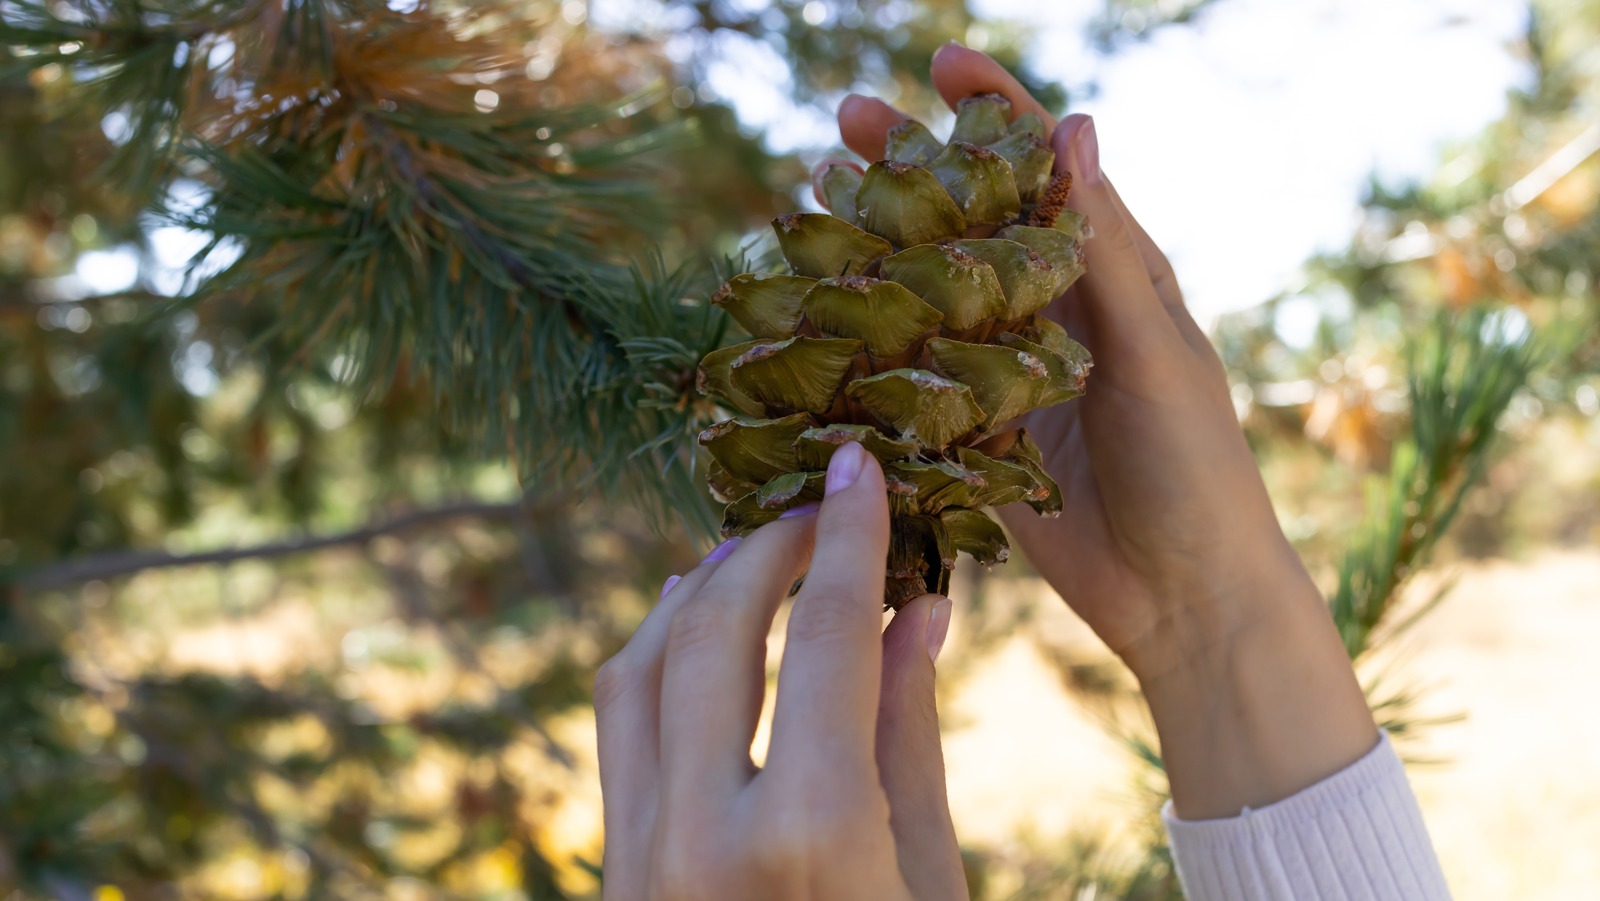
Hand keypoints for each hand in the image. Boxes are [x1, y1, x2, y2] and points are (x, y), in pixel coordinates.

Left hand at [595, 443, 966, 899]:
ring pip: (637, 674)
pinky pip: (617, 737)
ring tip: (747, 554)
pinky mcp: (613, 877)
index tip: (857, 468)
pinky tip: (689, 629)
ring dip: (694, 595)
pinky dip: (652, 661)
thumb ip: (908, 733)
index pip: (829, 639)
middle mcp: (704, 835)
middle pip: (714, 635)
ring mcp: (640, 858)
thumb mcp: (928, 876)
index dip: (848, 539)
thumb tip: (918, 608)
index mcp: (811, 832)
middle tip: (813, 513)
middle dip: (766, 550)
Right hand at [825, 44, 1375, 818]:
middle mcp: (1055, 309)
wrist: (1186, 595)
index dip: (996, 111)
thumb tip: (1075, 126)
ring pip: (932, 289)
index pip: (1046, 169)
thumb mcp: (1151, 353)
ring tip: (814, 202)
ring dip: (878, 246)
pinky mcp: (979, 433)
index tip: (941, 64)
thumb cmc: (1194, 468)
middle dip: (912, 164)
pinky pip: (918, 376)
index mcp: (1111, 273)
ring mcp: (1010, 372)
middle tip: (843, 122)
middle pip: (972, 217)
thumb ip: (1104, 253)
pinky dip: (872, 344)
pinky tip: (820, 318)